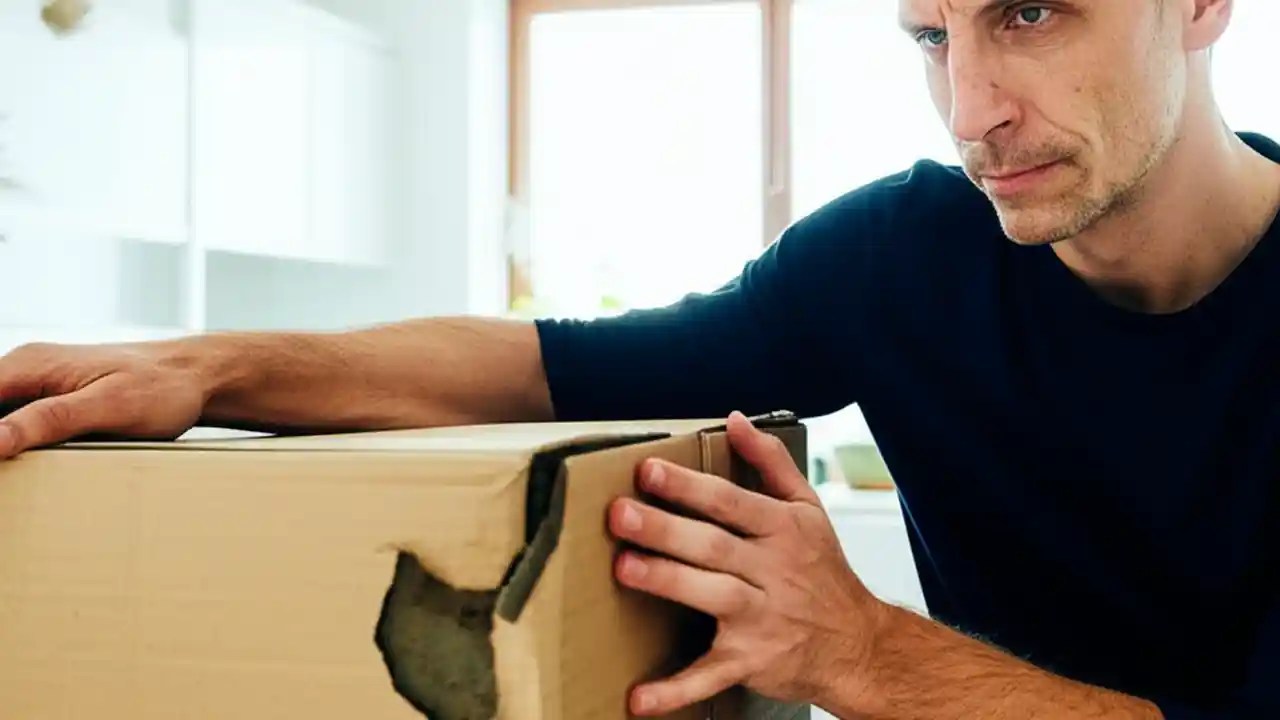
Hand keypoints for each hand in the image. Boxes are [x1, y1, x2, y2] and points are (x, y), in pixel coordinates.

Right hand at [0, 341, 205, 457]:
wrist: (196, 376)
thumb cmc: (162, 387)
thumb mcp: (109, 406)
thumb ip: (50, 419)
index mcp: (31, 364)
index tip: (0, 459)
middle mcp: (27, 369)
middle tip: (13, 474)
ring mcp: (39, 385)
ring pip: (0, 418)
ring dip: (4, 444)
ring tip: (19, 472)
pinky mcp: (54, 400)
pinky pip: (18, 422)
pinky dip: (15, 443)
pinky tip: (25, 465)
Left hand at [607, 411, 886, 715]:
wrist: (858, 645)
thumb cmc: (824, 572)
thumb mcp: (809, 510)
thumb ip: (771, 462)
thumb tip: (735, 419)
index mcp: (783, 530)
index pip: (731, 502)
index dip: (690, 486)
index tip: (647, 470)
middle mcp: (774, 571)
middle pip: (714, 545)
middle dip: (666, 528)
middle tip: (620, 513)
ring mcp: (762, 618)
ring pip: (711, 596)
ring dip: (667, 582)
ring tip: (624, 567)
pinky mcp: (751, 662)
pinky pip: (709, 675)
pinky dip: (674, 690)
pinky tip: (638, 697)